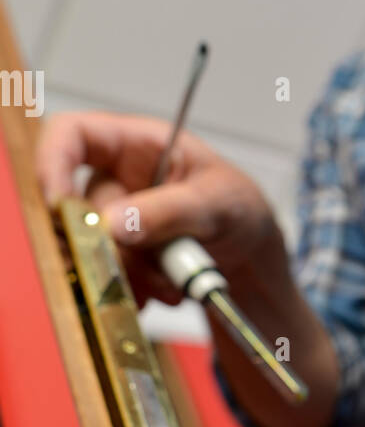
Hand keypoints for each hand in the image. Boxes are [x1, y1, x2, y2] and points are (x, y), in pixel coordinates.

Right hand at [35, 110, 287, 306]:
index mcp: (136, 144)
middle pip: (77, 208)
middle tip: (141, 267)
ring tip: (174, 281)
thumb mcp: (217, 202)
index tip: (58, 206)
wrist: (251, 250)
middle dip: (107, 245)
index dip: (52, 163)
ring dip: (130, 275)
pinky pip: (107, 277)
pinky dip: (134, 292)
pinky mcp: (120, 255)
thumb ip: (170, 210)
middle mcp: (117, 179)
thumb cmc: (239, 206)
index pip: (71, 134)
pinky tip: (168, 292)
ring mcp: (115, 220)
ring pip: (94, 251)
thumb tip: (113, 225)